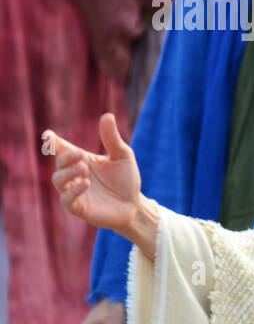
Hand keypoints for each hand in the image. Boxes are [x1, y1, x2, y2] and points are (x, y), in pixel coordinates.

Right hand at [48, 114, 158, 261]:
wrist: (134, 205)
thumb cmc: (126, 180)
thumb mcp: (123, 156)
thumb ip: (112, 138)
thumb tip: (107, 115)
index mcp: (82, 160)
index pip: (62, 149)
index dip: (53, 142)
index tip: (48, 136)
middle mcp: (74, 175)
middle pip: (59, 162)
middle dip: (66, 157)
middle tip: (80, 155)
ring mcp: (74, 191)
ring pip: (58, 180)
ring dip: (68, 173)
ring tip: (84, 169)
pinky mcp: (78, 208)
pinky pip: (67, 200)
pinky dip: (73, 191)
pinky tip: (85, 184)